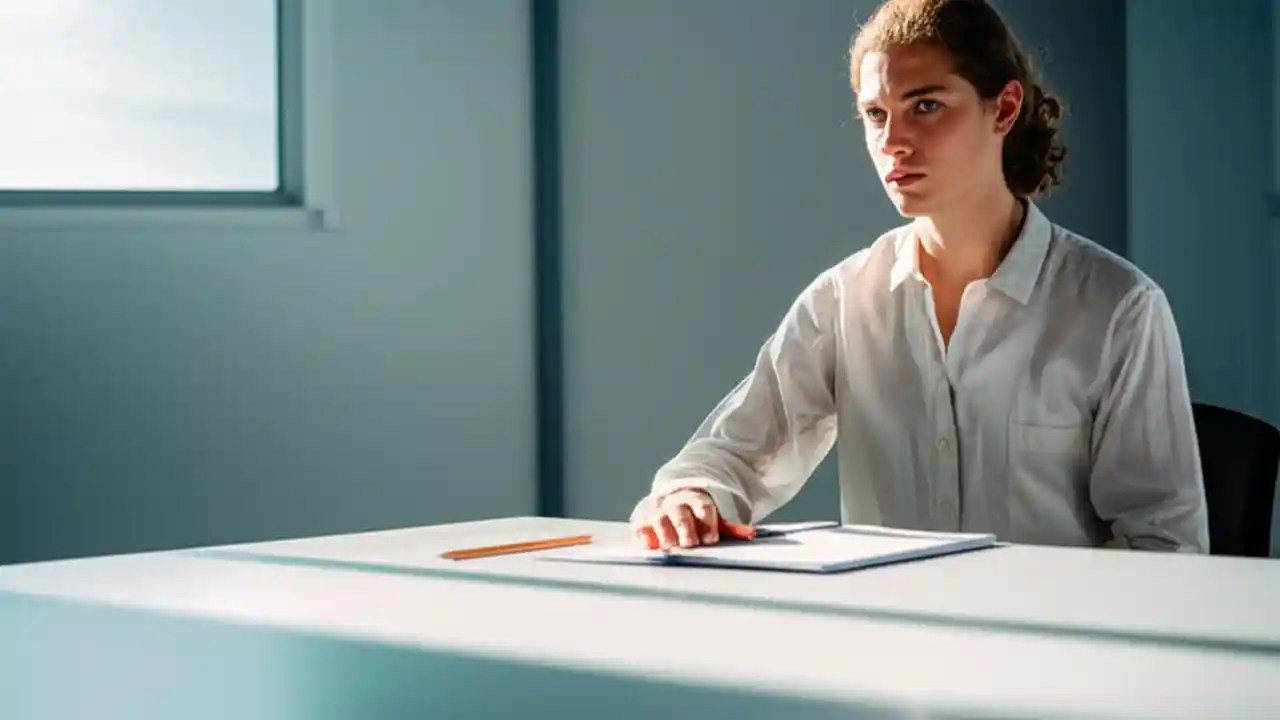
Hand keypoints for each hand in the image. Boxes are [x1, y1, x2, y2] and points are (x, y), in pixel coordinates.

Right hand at [632, 488, 755, 549]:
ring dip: (665, 531)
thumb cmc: (696, 516)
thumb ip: (729, 529)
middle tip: (690, 543)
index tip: (711, 539)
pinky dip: (644, 534)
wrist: (672, 500)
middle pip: (680, 512)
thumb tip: (750, 534)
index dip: (706, 522)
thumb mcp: (713, 519)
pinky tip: (650, 544)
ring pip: (659, 518)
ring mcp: (657, 511)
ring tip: (670, 544)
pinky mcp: (642, 521)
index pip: (702, 507)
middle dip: (685, 527)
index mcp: (696, 500)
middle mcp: (675, 503)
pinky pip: (641, 526)